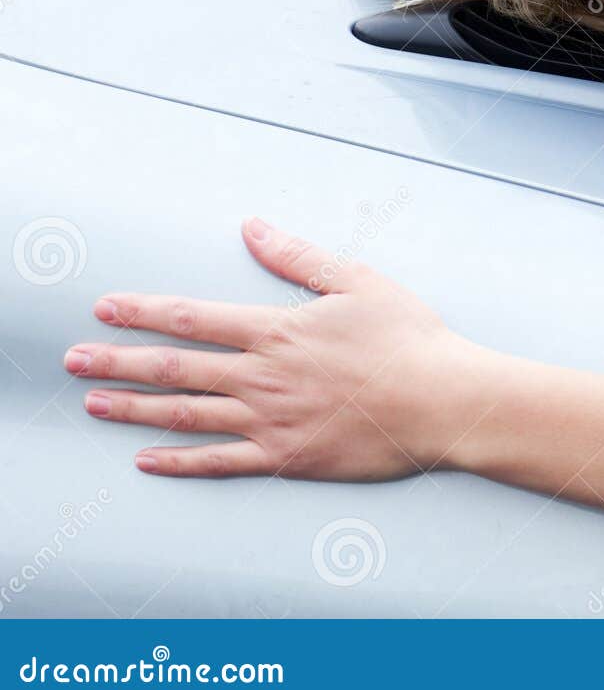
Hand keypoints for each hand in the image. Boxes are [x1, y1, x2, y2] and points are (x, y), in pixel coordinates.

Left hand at [63, 217, 486, 480]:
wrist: (445, 401)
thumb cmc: (410, 339)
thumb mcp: (358, 281)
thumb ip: (298, 257)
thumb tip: (253, 227)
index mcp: (278, 331)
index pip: (193, 318)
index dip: (143, 312)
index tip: (105, 308)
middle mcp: (264, 377)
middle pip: (176, 368)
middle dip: (118, 361)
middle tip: (73, 359)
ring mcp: (271, 422)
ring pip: (186, 415)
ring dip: (134, 408)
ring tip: (95, 402)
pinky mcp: (287, 458)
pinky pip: (220, 462)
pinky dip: (179, 461)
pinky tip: (147, 459)